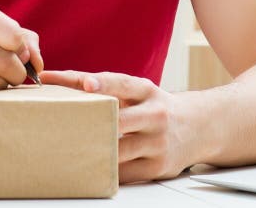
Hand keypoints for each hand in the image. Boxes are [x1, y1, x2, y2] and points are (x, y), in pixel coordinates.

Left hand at [39, 70, 191, 182]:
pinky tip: (91, 166)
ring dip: (96, 149)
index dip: (103, 83)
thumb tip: (59, 82)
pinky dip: (106, 170)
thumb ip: (106, 87)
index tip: (86, 84)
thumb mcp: (138, 91)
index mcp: (146, 90)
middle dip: (93, 123)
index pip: (122, 83)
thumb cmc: (153, 106)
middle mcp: (155, 114)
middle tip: (66, 123)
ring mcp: (157, 142)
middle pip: (120, 120)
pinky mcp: (157, 167)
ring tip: (72, 148)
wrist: (197, 126)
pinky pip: (125, 173)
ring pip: (120, 150)